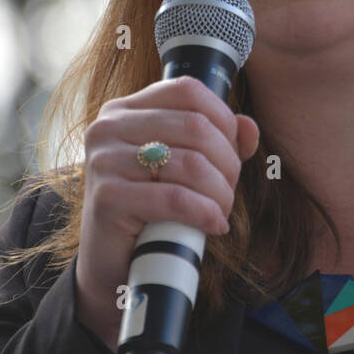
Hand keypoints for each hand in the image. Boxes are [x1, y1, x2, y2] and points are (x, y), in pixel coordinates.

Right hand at [74, 76, 259, 350]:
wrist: (113, 263)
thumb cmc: (153, 209)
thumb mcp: (188, 169)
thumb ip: (219, 141)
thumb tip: (249, 127)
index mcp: (126, 109)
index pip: (188, 90)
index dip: (223, 119)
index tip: (233, 153)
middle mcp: (108, 126)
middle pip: (196, 126)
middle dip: (227, 163)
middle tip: (228, 192)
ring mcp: (103, 160)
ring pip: (191, 163)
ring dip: (220, 192)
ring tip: (221, 212)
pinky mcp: (106, 198)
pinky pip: (174, 198)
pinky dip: (205, 213)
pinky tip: (214, 226)